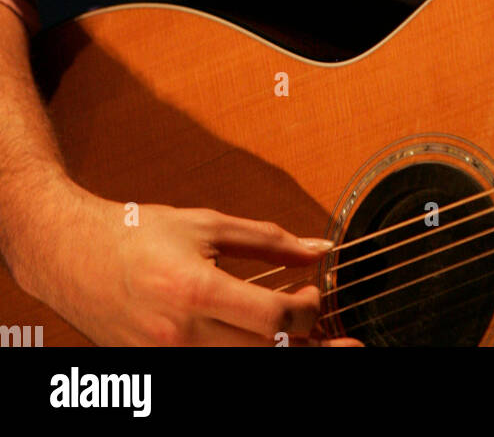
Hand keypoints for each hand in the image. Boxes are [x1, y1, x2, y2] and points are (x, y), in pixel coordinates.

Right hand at [14, 181, 362, 346]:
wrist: (73, 256)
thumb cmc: (137, 234)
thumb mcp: (206, 224)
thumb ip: (266, 239)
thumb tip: (317, 249)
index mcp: (194, 290)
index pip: (272, 319)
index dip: (306, 308)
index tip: (310, 291)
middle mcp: (180, 336)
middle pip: (264, 354)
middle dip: (300, 337)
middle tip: (311, 316)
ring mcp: (167, 360)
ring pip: (241, 370)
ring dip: (274, 351)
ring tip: (291, 333)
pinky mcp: (158, 372)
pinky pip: (212, 371)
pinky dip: (242, 357)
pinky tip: (256, 341)